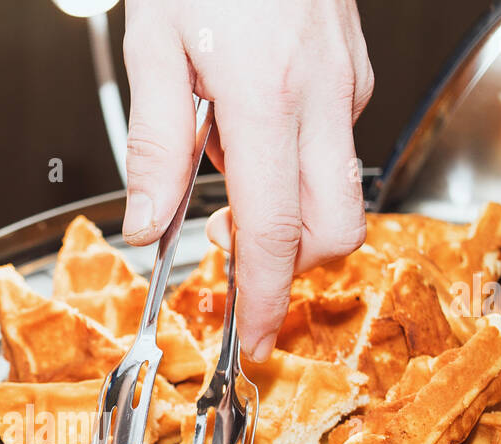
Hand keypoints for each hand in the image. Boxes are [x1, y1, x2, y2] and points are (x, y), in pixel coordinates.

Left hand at [120, 0, 373, 360]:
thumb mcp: (154, 46)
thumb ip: (154, 145)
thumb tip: (147, 225)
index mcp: (264, 97)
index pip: (274, 232)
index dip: (264, 299)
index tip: (251, 340)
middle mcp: (320, 96)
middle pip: (334, 229)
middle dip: (290, 265)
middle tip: (234, 255)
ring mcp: (345, 83)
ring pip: (339, 190)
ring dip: (289, 208)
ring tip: (229, 158)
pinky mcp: (352, 70)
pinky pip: (334, 143)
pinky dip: (295, 159)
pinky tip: (253, 119)